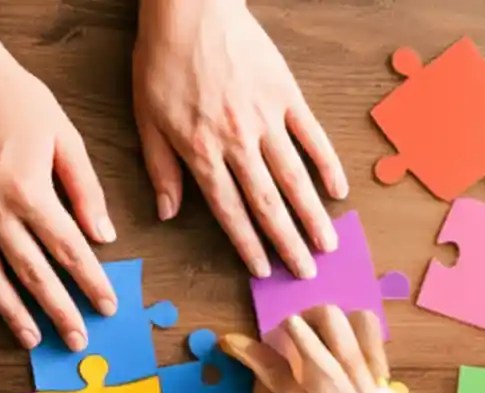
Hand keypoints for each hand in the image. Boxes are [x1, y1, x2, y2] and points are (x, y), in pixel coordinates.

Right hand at [0, 53, 116, 349]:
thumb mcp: (65, 137)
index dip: (92, 283)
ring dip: (11, 314)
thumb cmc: (13, 98)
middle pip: (34, 275)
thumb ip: (86, 189)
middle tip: (77, 340)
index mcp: (31, 193)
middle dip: (60, 311)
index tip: (107, 306)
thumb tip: (103, 235)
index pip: (70, 251)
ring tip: (30, 339)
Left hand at [133, 0, 347, 279]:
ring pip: (294, 178)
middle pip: (267, 204)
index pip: (229, 210)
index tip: (262, 271)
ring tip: (327, 245)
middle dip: (287, 243)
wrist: (190, 7)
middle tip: (306, 274)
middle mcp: (237, 142)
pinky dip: (327, 165)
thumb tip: (167, 213)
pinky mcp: (286, 94)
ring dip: (312, 216)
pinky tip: (338, 191)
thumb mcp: (146, 117)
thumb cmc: (162, 60)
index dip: (247, 245)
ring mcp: (266, 118)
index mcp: (201, 152)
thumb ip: (160, 168)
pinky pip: (312, 136)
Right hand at [220, 307, 428, 392]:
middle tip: (292, 338)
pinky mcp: (379, 366)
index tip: (231, 341)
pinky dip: (355, 324)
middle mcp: (323, 377)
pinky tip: (353, 341)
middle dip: (288, 326)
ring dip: (319, 317)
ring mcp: (353, 368)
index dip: (241, 347)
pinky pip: (366, 326)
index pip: (261, 361)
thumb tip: (259, 378)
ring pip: (330, 317)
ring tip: (321, 330)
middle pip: (295, 327)